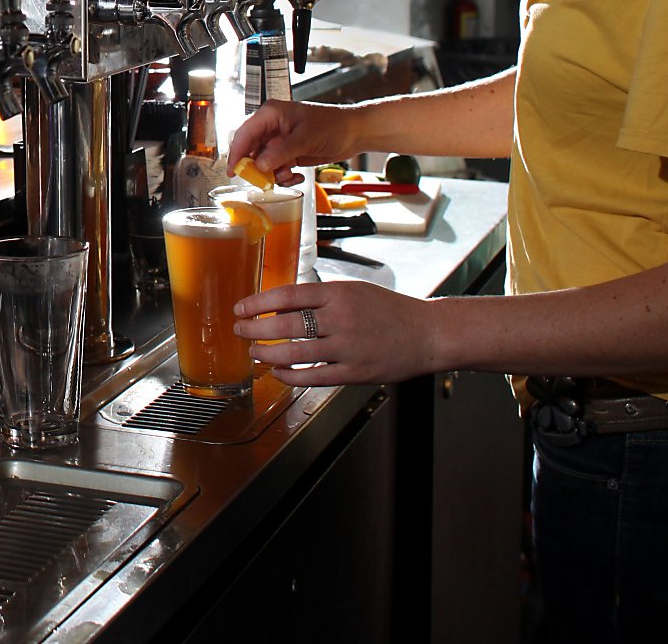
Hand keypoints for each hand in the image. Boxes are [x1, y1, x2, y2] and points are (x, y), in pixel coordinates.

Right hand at [226, 100, 362, 180]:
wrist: (354, 133)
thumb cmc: (333, 124)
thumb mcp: (305, 138)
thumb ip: (280, 152)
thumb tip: (259, 165)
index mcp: (271, 114)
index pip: (244, 133)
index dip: (236, 153)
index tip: (233, 171)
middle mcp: (272, 127)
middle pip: (251, 150)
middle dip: (257, 167)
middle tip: (263, 180)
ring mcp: (280, 141)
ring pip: (263, 162)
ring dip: (273, 174)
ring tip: (289, 175)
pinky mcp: (288, 153)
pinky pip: (276, 168)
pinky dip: (284, 176)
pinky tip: (297, 175)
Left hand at [235, 280, 439, 386]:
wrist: (427, 333)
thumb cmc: (388, 310)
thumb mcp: (354, 291)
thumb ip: (320, 297)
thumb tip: (280, 306)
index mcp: (339, 293)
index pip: (289, 295)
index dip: (259, 303)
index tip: (241, 309)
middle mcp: (341, 318)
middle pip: (286, 325)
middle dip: (255, 329)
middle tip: (239, 330)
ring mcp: (348, 347)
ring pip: (296, 353)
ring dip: (268, 354)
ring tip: (254, 353)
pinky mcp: (355, 372)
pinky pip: (314, 376)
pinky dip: (291, 375)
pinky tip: (278, 372)